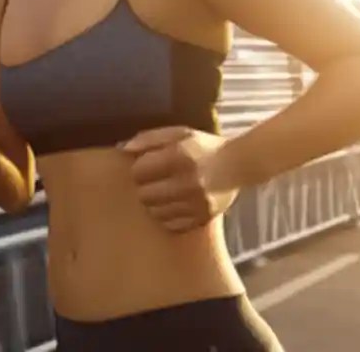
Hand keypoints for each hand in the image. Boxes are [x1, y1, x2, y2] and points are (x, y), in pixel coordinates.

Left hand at [118, 126, 238, 232]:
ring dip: (155, 203)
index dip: (140, 168)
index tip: (147, 167)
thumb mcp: (178, 134)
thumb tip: (122, 149)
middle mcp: (188, 181)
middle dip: (145, 187)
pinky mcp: (202, 218)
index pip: (139, 171)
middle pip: (144, 194)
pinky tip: (175, 204)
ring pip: (155, 212)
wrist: (237, 165)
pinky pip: (171, 224)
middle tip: (155, 182)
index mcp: (179, 156)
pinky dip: (168, 216)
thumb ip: (148, 139)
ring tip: (165, 193)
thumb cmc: (202, 147)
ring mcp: (196, 202)